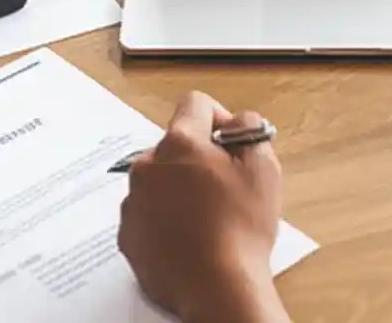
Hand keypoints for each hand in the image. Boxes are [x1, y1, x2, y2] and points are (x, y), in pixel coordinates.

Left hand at [119, 91, 288, 322]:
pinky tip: (190, 240)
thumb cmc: (242, 228)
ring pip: (159, 182)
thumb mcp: (264, 170)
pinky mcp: (128, 237)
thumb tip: (238, 122)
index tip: (232, 143)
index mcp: (180, 143)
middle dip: (198, 159)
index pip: (194, 104)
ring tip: (208, 220)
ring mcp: (132, 203)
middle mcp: (147, 166)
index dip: (219, 117)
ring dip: (179, 190)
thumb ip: (250, 131)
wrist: (216, 288)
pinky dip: (165, 220)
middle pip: (175, 146)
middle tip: (225, 188)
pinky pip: (147, 215)